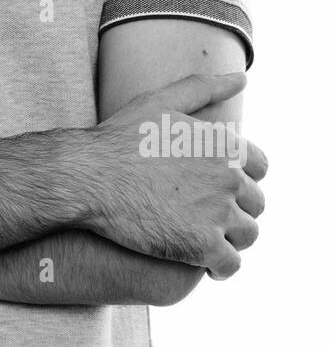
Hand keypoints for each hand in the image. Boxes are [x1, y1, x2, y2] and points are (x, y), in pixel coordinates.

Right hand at [86, 71, 266, 278]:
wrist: (87, 179)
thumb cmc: (118, 139)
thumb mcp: (160, 101)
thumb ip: (204, 88)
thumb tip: (242, 78)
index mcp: (224, 144)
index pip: (259, 168)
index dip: (239, 179)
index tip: (215, 188)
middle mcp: (229, 178)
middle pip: (255, 203)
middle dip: (235, 210)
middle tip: (205, 216)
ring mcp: (217, 213)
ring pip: (248, 235)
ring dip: (231, 239)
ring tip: (205, 240)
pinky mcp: (201, 247)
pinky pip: (230, 265)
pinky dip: (220, 268)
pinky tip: (202, 264)